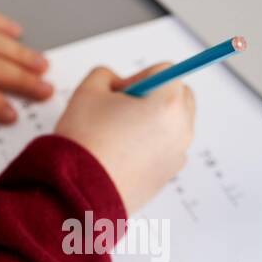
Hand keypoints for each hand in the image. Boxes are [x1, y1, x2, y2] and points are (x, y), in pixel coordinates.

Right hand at [54, 63, 195, 214]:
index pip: (166, 72)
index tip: (119, 92)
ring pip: (173, 124)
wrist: (80, 189)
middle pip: (179, 97)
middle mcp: (181, 129)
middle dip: (155, 95)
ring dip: (153, 121)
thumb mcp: (87, 92)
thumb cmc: (85, 139)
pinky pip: (167, 150)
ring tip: (118, 134)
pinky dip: (151, 146)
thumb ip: (105, 75)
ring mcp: (178, 155)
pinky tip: (122, 154)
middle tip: (122, 108)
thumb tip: (117, 84)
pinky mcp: (168, 175)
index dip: (139, 76)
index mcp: (168, 103)